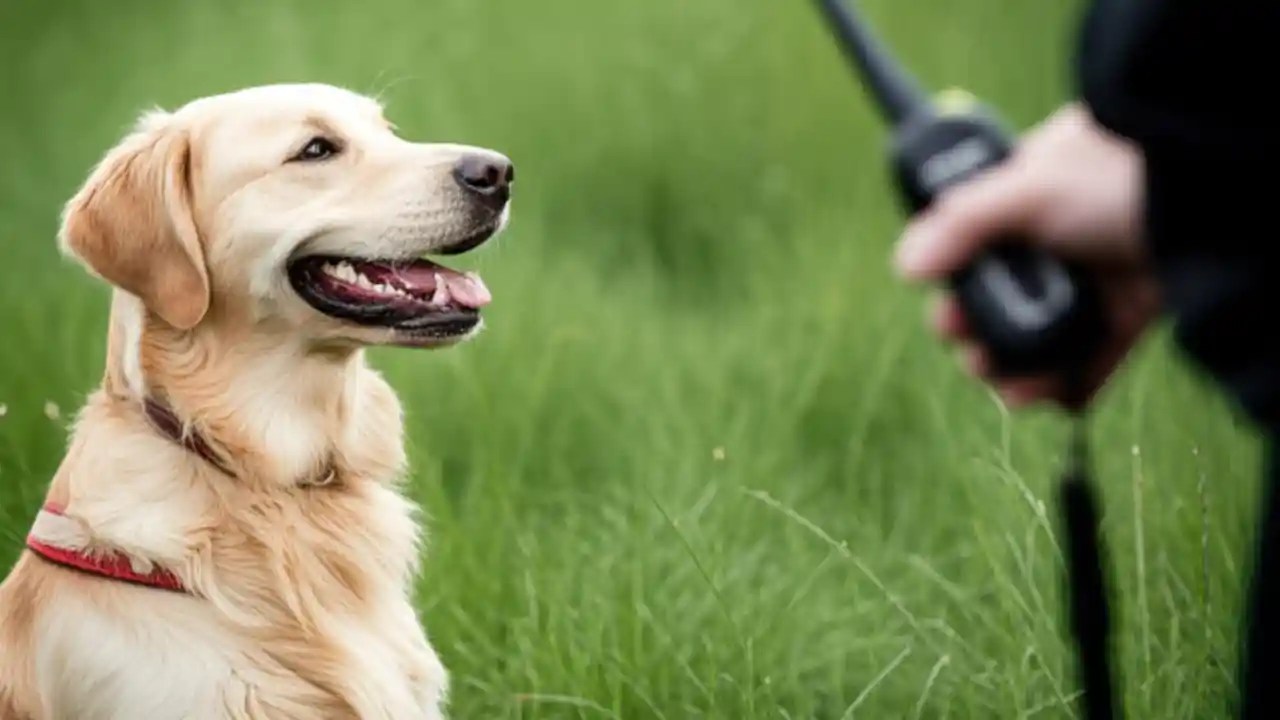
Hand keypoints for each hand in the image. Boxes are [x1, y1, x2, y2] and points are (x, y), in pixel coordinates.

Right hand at [894, 103, 1160, 408]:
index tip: (948, 318)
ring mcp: (1097, 274)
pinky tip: (1056, 401)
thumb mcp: (1029, 188)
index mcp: (1025, 197)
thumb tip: (904, 266)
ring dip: (1024, 370)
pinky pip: (1099, 356)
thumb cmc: (1121, 169)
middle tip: (976, 359)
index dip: (958, 290)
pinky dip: (1076, 382)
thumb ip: (962, 224)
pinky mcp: (1137, 309)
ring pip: (1047, 334)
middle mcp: (1058, 237)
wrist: (1221, 191)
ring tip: (1016, 392)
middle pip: (1006, 301)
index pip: (975, 248)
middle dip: (984, 338)